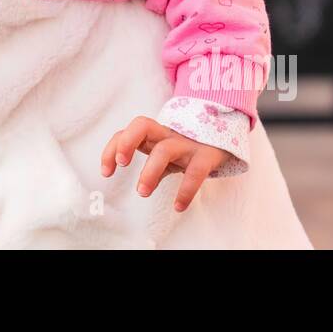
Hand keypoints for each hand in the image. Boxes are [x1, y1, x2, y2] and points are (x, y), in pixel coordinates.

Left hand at [100, 115, 233, 211]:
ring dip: (150, 170)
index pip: (127, 131)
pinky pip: (195, 172)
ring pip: (165, 149)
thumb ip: (154, 169)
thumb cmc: (188, 150)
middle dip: (128, 141)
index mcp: (155, 134)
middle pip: (143, 125)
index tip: (106, 172)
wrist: (226, 139)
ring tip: (142, 192)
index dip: (112, 147)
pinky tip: (178, 206)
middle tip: (121, 164)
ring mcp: (187, 143)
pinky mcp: (206, 156)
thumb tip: (142, 187)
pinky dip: (186, 190)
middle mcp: (168, 134)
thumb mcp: (168, 156)